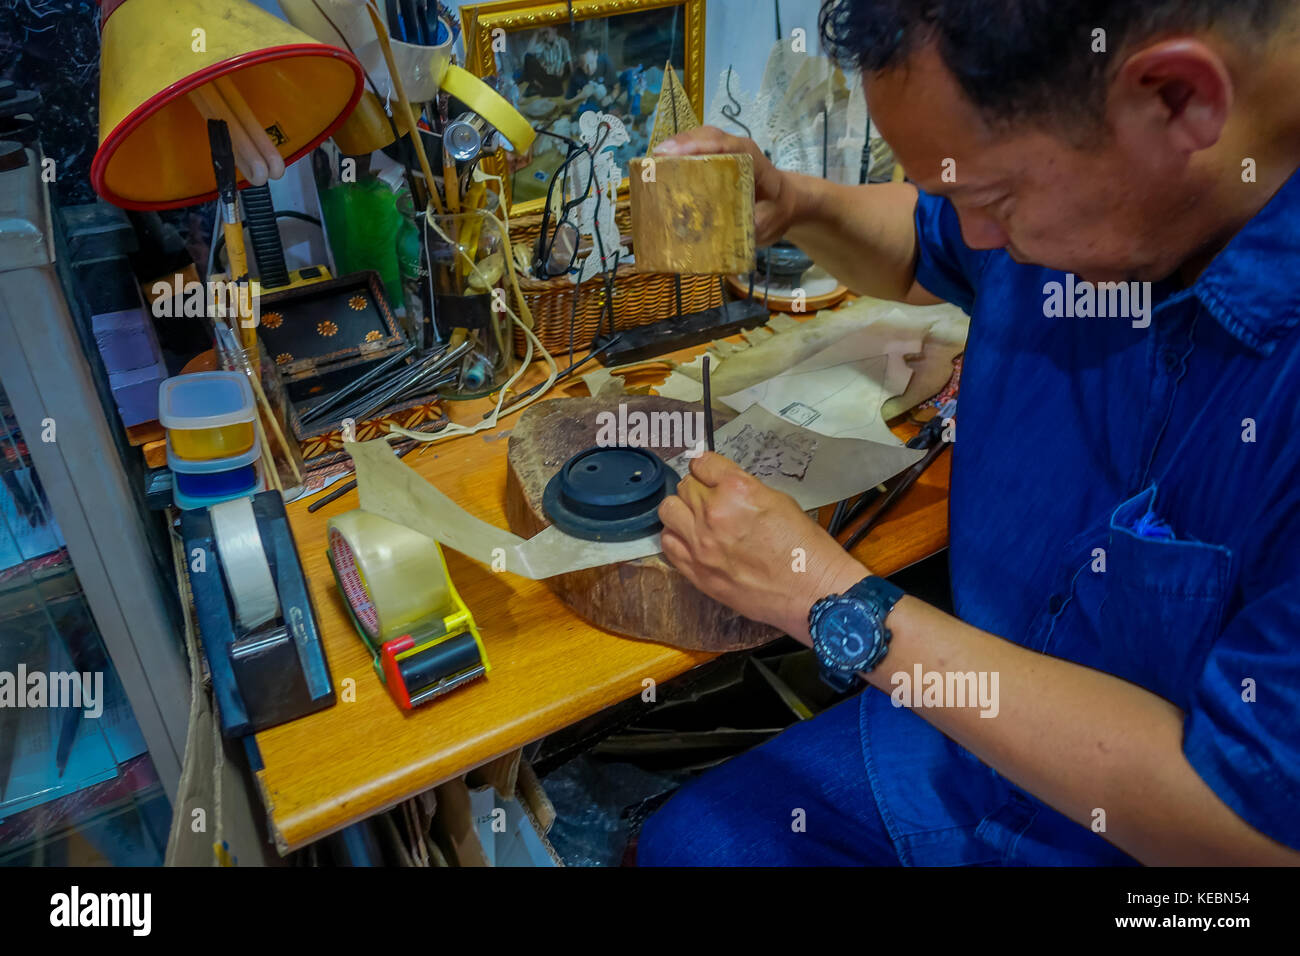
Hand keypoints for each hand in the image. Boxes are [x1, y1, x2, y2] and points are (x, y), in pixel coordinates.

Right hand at [654, 126, 796, 245]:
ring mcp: (725, 151)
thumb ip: (752, 225)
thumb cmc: (776, 212)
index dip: (698, 146)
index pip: (726, 145)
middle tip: (654, 160)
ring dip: (674, 149)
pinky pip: (695, 150)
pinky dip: (677, 157)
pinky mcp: (716, 159)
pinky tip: (660, 168)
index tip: (673, 155)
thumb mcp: (769, 223)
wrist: (783, 205)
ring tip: (651, 164)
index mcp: (753, 160)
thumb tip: (725, 232)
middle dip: (679, 145)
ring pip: (698, 140)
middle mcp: (738, 149)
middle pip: (706, 137)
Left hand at [658, 452, 867, 642]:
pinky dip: (677, 537)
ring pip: (669, 510)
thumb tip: (723, 486)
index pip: (703, 463)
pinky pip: (668, 544)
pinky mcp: (697, 572)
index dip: (707, 467)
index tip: (707, 471)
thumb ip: (744, 489)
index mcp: (737, 490)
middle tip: (709, 498)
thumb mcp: (780, 501)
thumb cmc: (804, 549)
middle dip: (697, 488)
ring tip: (696, 518)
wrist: (811, 592)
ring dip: (681, 510)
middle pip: (684, 486)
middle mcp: (714, 514)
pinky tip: (691, 540)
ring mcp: (702, 545)